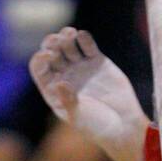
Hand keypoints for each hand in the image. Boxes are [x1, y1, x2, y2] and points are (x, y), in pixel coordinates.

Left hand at [29, 28, 147, 160]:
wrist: (122, 123)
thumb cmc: (96, 126)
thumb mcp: (79, 117)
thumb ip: (68, 101)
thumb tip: (59, 82)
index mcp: (53, 91)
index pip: (39, 69)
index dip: (40, 59)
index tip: (48, 56)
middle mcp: (64, 76)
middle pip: (51, 52)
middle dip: (51, 43)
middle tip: (57, 40)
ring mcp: (80, 67)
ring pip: (67, 44)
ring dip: (66, 36)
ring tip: (71, 34)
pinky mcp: (96, 61)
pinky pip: (87, 44)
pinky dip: (84, 38)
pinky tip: (82, 37)